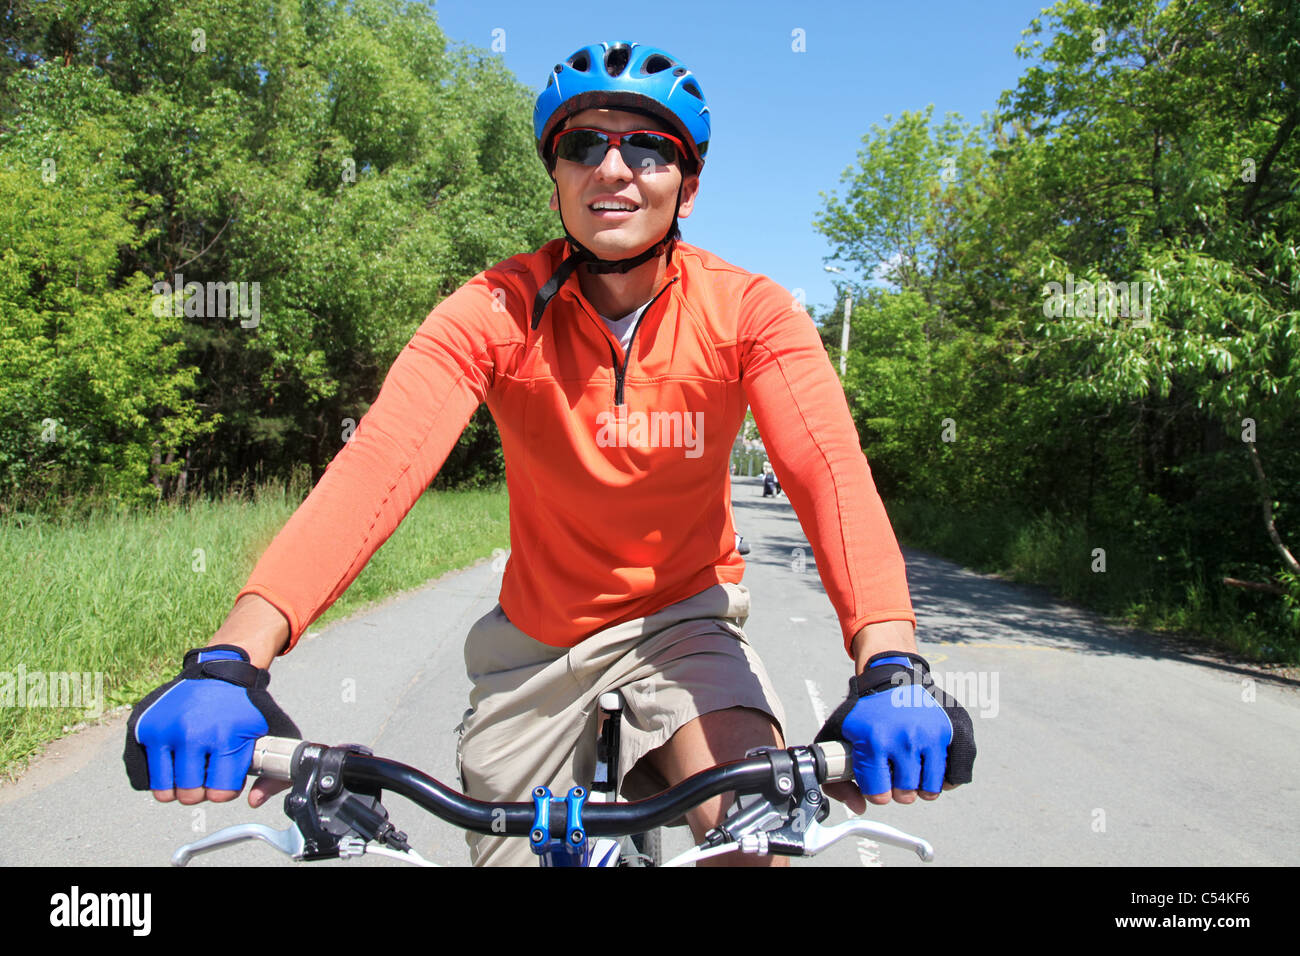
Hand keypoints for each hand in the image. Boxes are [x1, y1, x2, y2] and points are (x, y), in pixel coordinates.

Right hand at [123, 646, 299, 805]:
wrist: (219, 672)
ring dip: (178, 786)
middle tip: (207, 772)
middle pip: (190, 795)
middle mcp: (191, 735)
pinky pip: (146, 775)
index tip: (226, 778)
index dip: (225, 790)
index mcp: (224, 737)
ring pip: (165, 791)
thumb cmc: (244, 707)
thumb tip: (254, 802)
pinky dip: (160, 774)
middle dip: (201, 790)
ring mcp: (165, 731)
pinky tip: (175, 759)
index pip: (219, 793)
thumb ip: (271, 774)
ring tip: (191, 768)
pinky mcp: (144, 728)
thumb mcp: (269, 733)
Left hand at [816, 652, 973, 811]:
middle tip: (894, 774)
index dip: (876, 792)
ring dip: (920, 786)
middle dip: (898, 789)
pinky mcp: (950, 732)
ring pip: (930, 789)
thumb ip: (838, 778)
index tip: (876, 784)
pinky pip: (954, 777)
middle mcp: (905, 739)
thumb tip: (858, 808)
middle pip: (906, 794)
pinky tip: (930, 768)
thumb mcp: (840, 737)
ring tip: (911, 771)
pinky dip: (944, 779)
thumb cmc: (867, 713)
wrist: (894, 678)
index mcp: (875, 740)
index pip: (878, 793)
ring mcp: (930, 736)